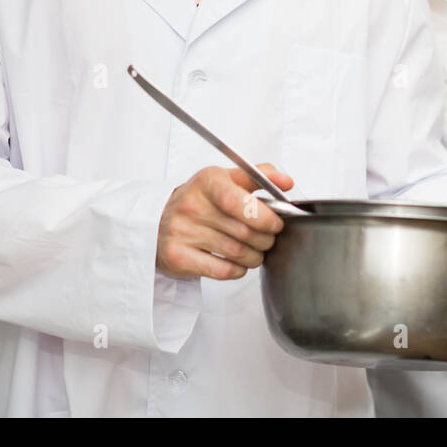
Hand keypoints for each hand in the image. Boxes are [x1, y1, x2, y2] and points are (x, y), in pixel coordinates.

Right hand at [156, 165, 293, 280]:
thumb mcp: (225, 180)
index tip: (276, 223)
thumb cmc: (200, 201)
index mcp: (206, 181)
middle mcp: (191, 205)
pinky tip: (238, 263)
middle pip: (243, 231)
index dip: (264, 216)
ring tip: (255, 252)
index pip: (238, 200)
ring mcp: (181, 232)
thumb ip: (258, 177)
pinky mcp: (177, 256)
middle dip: (265, 239)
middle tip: (267, 239)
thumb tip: (286, 183)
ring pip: (236, 252)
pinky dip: (238, 270)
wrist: (160, 222)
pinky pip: (222, 270)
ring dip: (255, 256)